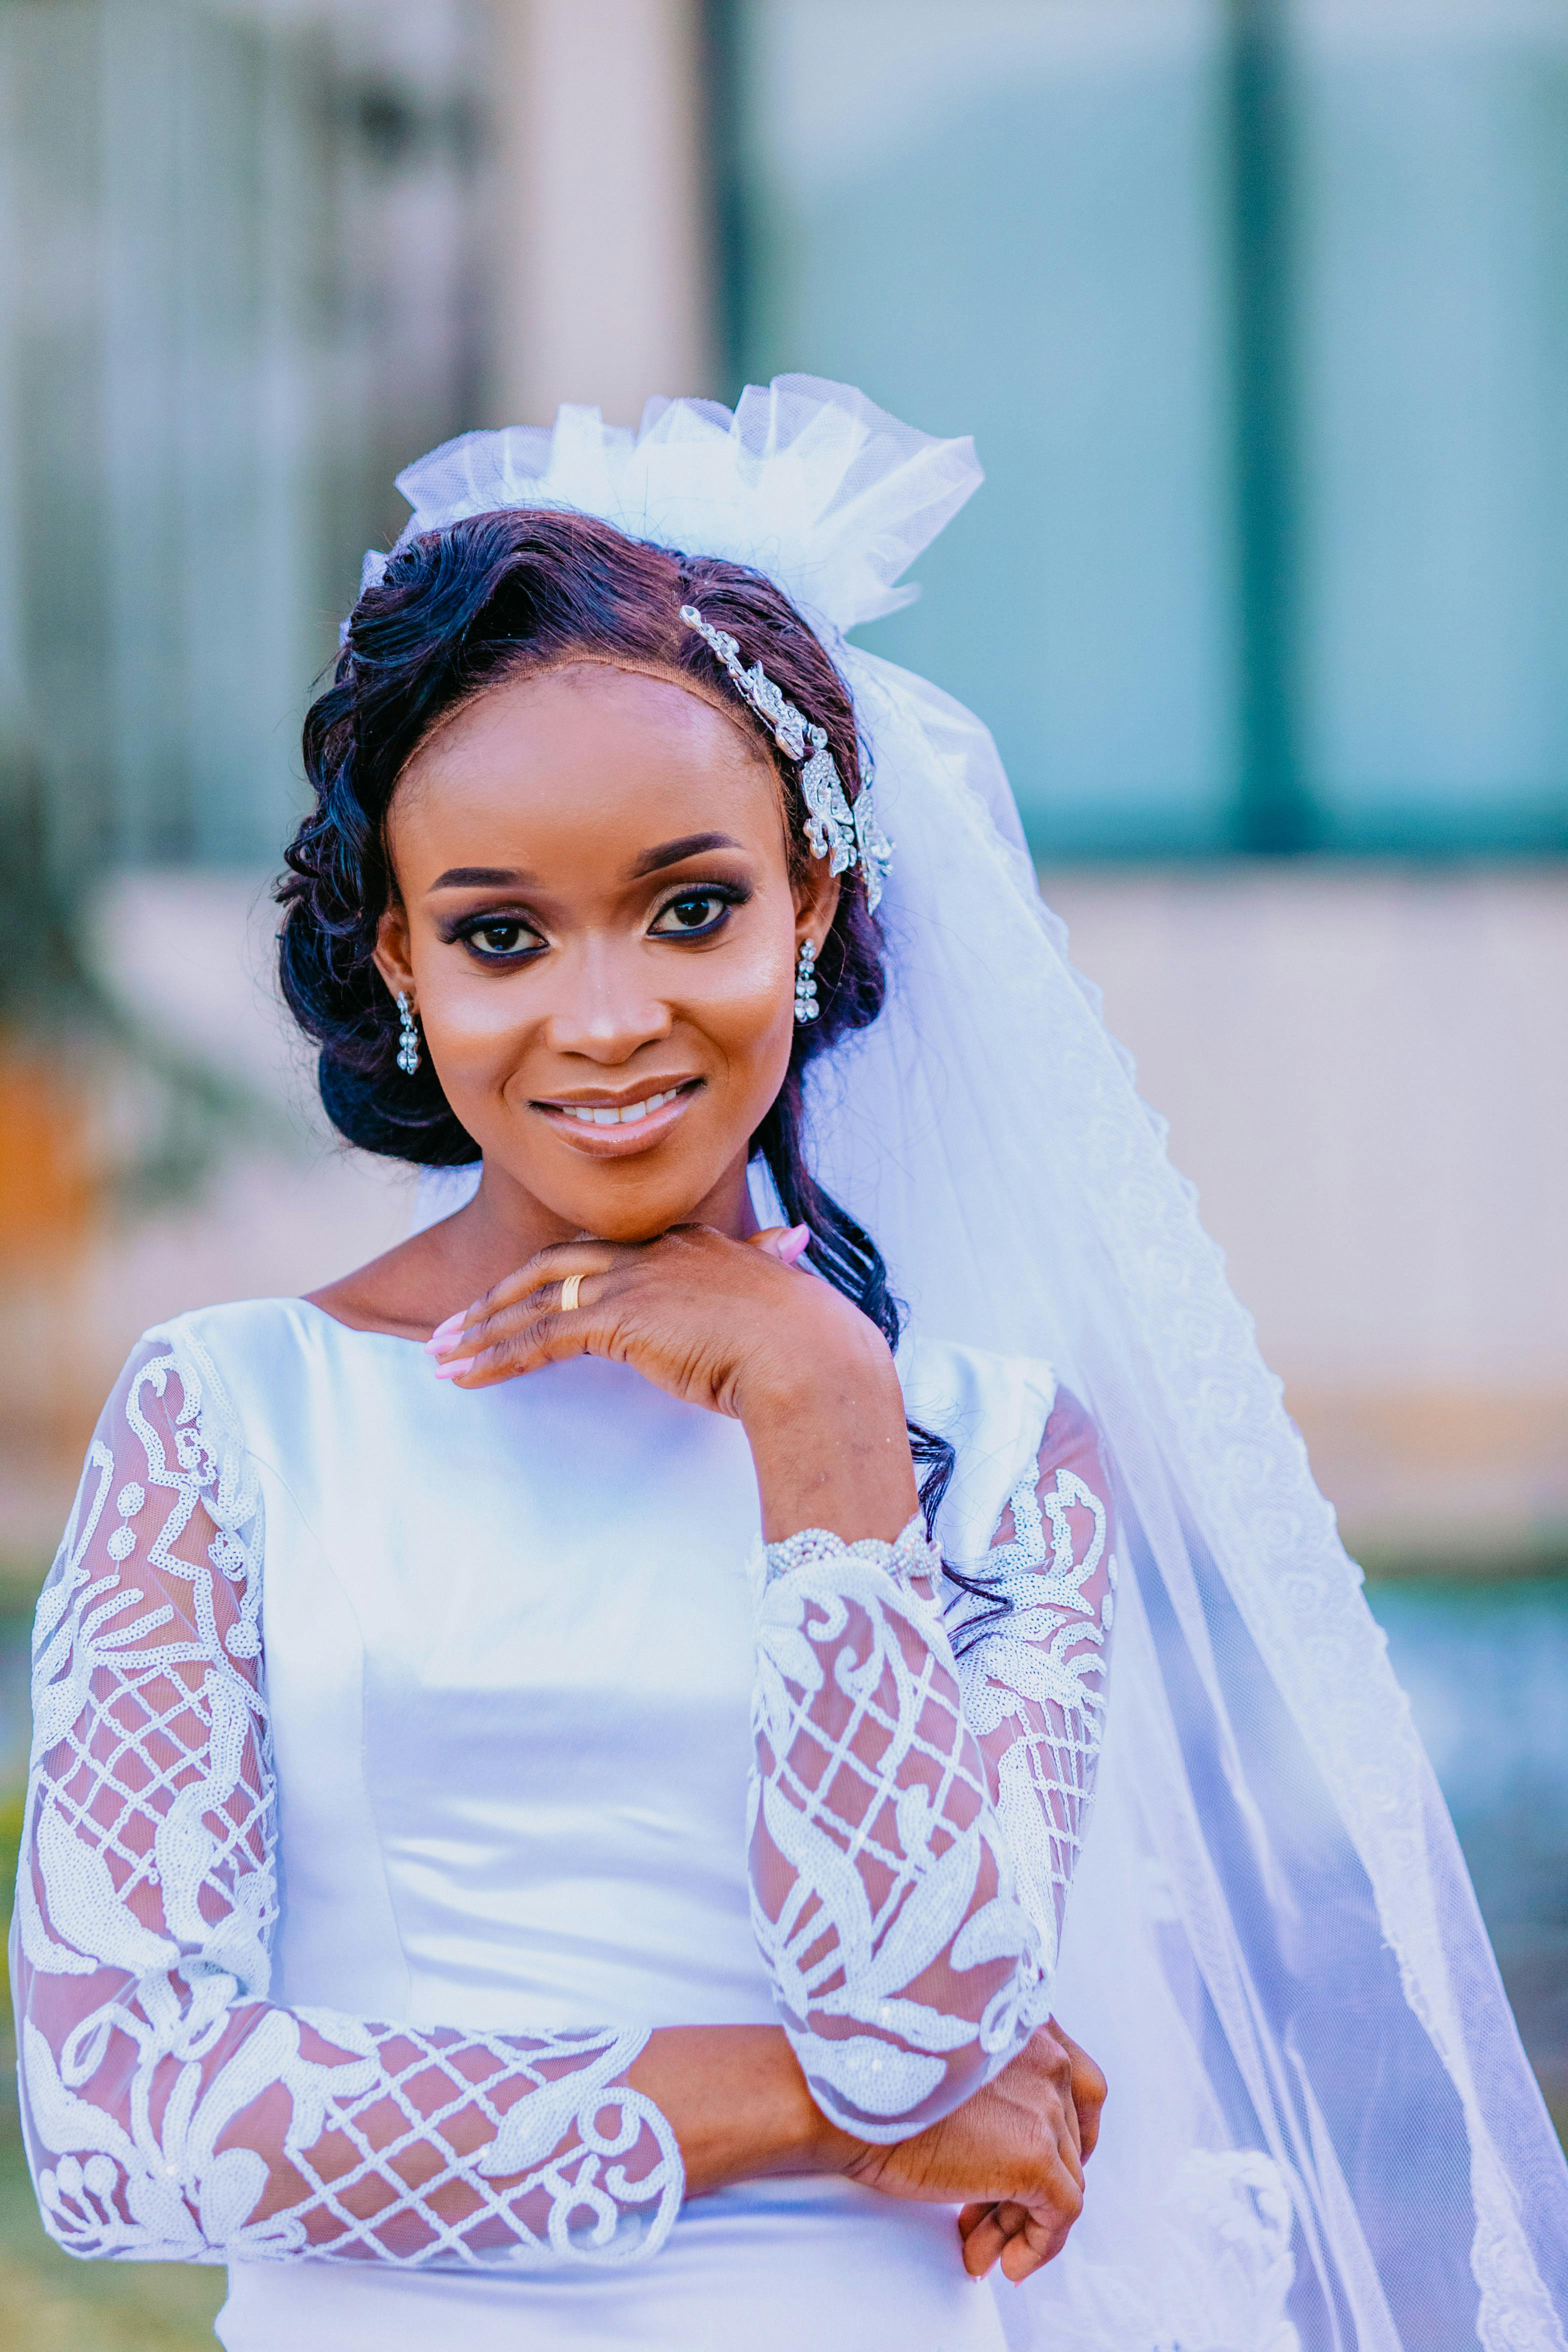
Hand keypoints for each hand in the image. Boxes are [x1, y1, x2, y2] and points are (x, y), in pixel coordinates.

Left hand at [426, 1224, 918, 1541]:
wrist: (813, 1355)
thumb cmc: (807, 1341)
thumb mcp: (779, 1295)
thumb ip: (767, 1268)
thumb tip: (786, 1240)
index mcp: (685, 1245)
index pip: (599, 1254)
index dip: (550, 1279)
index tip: (516, 1304)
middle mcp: (652, 1252)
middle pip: (552, 1264)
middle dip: (496, 1297)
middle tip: (452, 1327)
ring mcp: (632, 1281)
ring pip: (534, 1300)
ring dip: (481, 1330)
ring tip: (439, 1355)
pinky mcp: (618, 1319)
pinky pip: (539, 1338)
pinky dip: (496, 1356)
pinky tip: (465, 1375)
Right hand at [830, 2023, 1103, 2284]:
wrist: (838, 2098)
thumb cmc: (872, 2079)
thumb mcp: (948, 2062)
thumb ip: (992, 2081)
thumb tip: (1009, 2148)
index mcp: (1024, 2021)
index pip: (1081, 2085)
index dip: (1064, 2136)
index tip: (1034, 2169)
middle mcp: (1045, 2056)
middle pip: (1069, 2139)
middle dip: (1032, 2185)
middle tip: (991, 2217)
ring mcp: (1045, 2105)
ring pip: (1062, 2182)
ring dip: (1020, 2221)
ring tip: (980, 2248)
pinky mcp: (1035, 2157)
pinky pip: (1060, 2217)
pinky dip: (1039, 2246)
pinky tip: (1003, 2264)